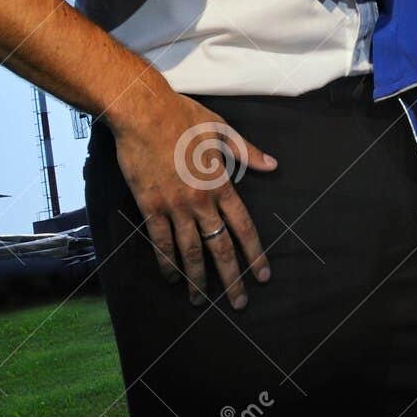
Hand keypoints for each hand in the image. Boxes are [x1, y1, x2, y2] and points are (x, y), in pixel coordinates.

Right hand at [108, 88, 277, 310]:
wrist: (144, 114)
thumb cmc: (183, 117)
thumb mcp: (222, 130)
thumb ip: (247, 152)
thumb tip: (273, 165)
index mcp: (220, 184)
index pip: (243, 227)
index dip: (254, 254)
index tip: (262, 275)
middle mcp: (200, 201)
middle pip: (219, 247)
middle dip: (230, 278)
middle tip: (239, 302)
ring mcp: (174, 206)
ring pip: (189, 251)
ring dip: (196, 279)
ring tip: (201, 301)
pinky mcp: (149, 207)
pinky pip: (160, 242)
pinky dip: (166, 262)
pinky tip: (172, 278)